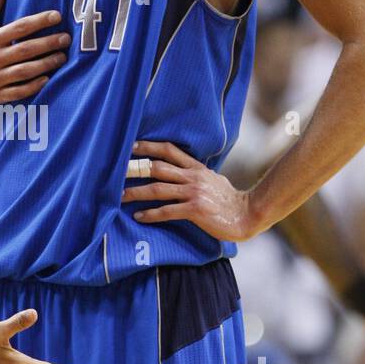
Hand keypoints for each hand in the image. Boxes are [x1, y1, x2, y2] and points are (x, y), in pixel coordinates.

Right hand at [0, 0, 70, 108]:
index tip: (57, 16)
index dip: (39, 21)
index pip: (19, 28)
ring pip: (25, 71)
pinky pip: (19, 91)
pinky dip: (34, 85)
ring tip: (62, 57)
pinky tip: (48, 78)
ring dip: (46, 64)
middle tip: (67, 39)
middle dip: (48, 43)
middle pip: (25, 49)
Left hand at [122, 140, 258, 241]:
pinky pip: (167, 211)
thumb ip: (197, 173)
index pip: (169, 150)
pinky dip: (151, 214)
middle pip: (157, 168)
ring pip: (158, 189)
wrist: (247, 214)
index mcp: (196, 168)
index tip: (132, 146)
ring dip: (136, 193)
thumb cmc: (230, 199)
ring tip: (120, 197)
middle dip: (135, 168)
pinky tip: (139, 217)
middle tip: (117, 171)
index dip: (149, 147)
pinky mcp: (195, 210)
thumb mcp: (213, 179)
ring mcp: (194, 192)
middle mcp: (193, 177)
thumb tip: (183, 170)